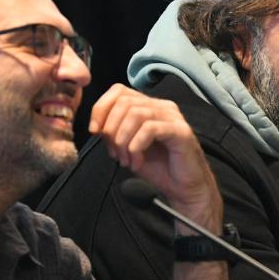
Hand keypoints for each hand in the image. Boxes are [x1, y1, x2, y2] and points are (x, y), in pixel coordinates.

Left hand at [89, 84, 221, 230]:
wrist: (183, 188)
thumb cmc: (159, 168)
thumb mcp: (128, 147)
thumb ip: (115, 132)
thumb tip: (97, 126)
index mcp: (148, 106)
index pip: (118, 91)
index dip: (101, 108)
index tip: (95, 131)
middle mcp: (161, 106)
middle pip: (124, 101)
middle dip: (111, 129)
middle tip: (114, 153)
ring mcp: (173, 117)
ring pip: (136, 114)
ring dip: (123, 140)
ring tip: (126, 160)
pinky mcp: (181, 131)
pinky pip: (150, 129)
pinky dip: (136, 145)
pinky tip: (137, 160)